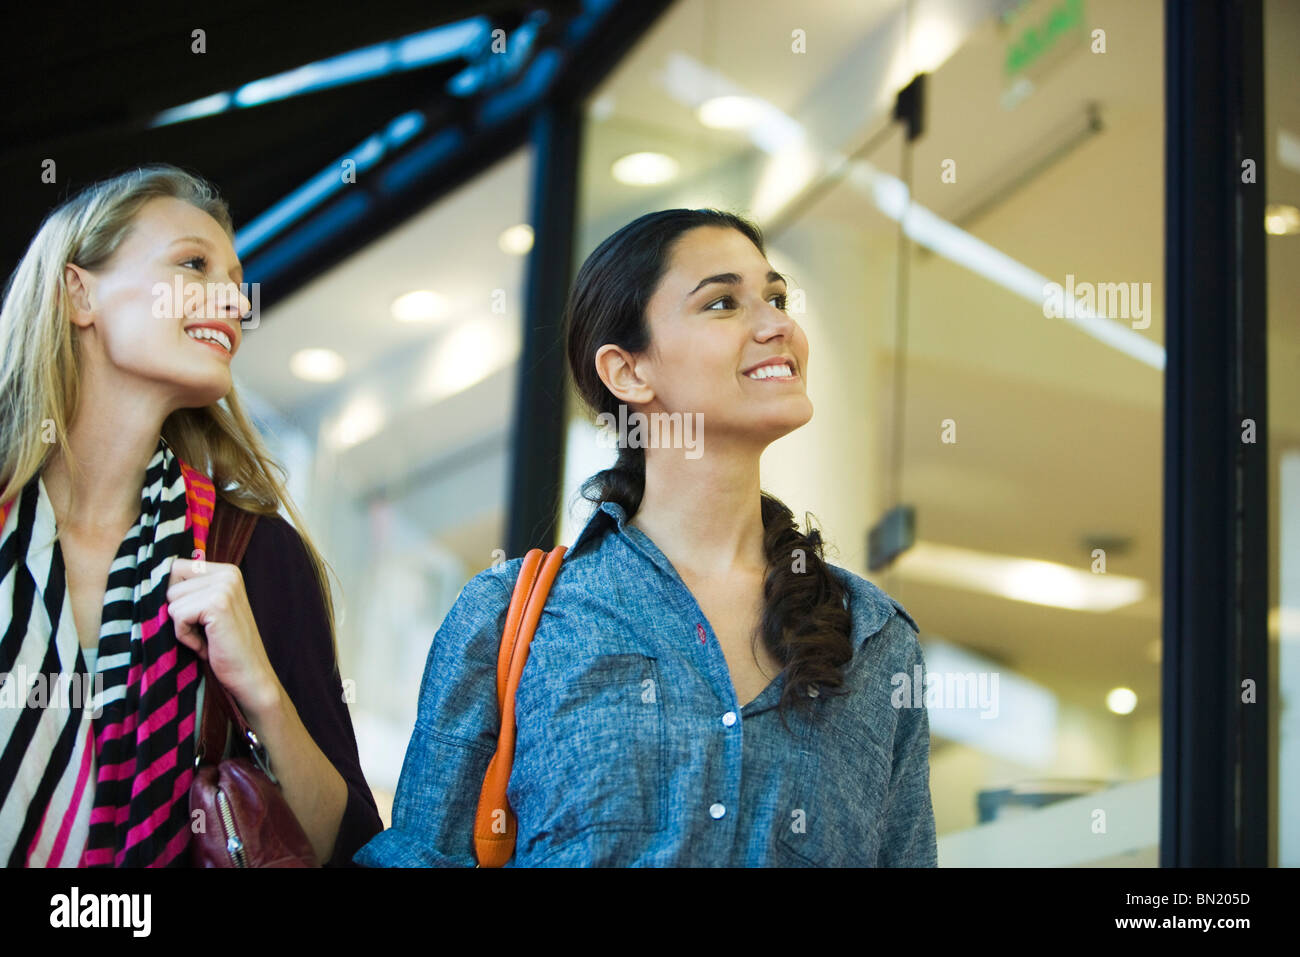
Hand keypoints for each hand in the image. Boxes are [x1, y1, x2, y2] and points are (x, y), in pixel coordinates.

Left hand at [166, 557, 281, 715]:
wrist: (249, 675)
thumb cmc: (225, 646)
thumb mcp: (208, 610)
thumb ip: (191, 590)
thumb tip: (153, 578)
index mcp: (227, 572)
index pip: (176, 567)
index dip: (177, 596)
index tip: (199, 616)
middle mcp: (228, 574)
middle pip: (171, 585)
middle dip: (179, 612)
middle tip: (204, 629)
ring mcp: (224, 587)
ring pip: (172, 601)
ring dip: (182, 626)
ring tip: (206, 637)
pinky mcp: (217, 604)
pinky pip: (177, 615)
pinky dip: (185, 636)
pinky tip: (206, 643)